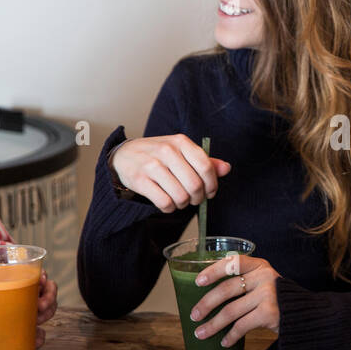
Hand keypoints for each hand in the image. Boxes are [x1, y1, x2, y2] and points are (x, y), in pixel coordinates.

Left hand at [0, 270, 55, 347]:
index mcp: (20, 279)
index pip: (40, 274)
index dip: (44, 278)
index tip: (40, 281)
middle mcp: (30, 293)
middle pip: (50, 292)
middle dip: (49, 299)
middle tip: (39, 306)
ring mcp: (32, 310)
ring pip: (50, 309)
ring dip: (46, 315)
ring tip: (37, 322)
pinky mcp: (29, 327)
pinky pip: (41, 333)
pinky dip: (40, 337)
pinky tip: (35, 340)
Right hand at [110, 134, 231, 211]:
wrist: (124, 155)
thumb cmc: (157, 154)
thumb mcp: (181, 151)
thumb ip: (205, 161)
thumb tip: (226, 168)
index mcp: (181, 142)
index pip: (206, 166)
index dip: (212, 184)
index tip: (210, 192)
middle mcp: (167, 151)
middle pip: (195, 185)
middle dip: (197, 198)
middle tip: (193, 199)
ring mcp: (152, 165)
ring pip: (180, 196)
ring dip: (183, 204)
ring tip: (179, 200)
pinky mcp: (139, 180)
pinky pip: (164, 203)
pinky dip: (169, 208)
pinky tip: (167, 203)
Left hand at [189, 255, 279, 346]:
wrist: (304, 314)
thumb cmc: (278, 299)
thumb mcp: (263, 283)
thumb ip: (244, 282)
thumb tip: (209, 298)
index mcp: (260, 265)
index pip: (233, 262)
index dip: (213, 270)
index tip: (198, 281)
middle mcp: (264, 277)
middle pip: (227, 289)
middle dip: (206, 304)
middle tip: (194, 315)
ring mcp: (268, 294)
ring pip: (231, 310)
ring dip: (213, 324)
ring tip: (201, 333)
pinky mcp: (269, 313)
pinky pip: (242, 326)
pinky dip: (230, 336)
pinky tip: (224, 342)